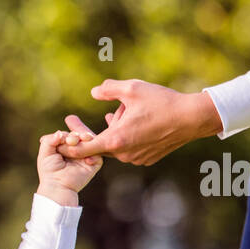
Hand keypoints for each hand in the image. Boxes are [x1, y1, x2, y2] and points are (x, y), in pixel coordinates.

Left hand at [37, 116, 102, 203]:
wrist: (57, 186)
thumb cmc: (49, 171)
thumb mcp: (45, 153)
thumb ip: (50, 140)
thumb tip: (60, 132)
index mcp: (66, 145)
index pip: (70, 134)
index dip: (67, 135)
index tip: (61, 139)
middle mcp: (77, 149)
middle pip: (81, 136)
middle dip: (77, 136)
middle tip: (71, 141)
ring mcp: (86, 156)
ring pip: (91, 143)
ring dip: (86, 141)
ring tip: (78, 144)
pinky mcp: (93, 164)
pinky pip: (98, 156)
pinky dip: (94, 155)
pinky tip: (87, 159)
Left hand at [58, 80, 223, 165]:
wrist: (192, 118)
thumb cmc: (162, 102)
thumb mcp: (133, 89)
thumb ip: (109, 89)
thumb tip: (94, 91)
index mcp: (116, 139)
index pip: (83, 148)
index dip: (69, 146)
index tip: (57, 144)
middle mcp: (124, 154)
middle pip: (102, 143)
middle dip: (106, 126)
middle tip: (117, 110)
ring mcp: (135, 159)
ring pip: (117, 145)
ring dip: (118, 130)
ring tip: (131, 112)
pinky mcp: (146, 160)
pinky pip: (129, 149)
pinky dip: (129, 137)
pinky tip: (139, 122)